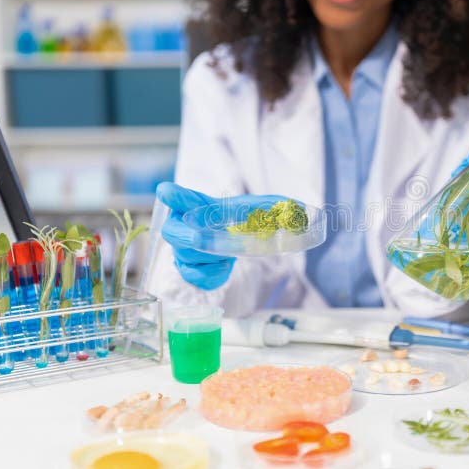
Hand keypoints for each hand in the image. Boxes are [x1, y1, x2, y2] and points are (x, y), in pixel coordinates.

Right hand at [156, 183, 285, 289]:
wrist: (233, 241)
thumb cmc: (238, 219)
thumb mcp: (256, 210)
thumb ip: (274, 207)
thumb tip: (301, 212)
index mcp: (197, 205)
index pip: (178, 197)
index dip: (173, 196)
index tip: (167, 191)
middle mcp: (183, 226)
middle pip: (172, 232)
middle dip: (186, 237)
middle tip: (199, 239)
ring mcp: (182, 250)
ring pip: (187, 257)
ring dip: (212, 256)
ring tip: (230, 252)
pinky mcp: (189, 270)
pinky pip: (196, 276)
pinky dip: (215, 273)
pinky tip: (225, 266)